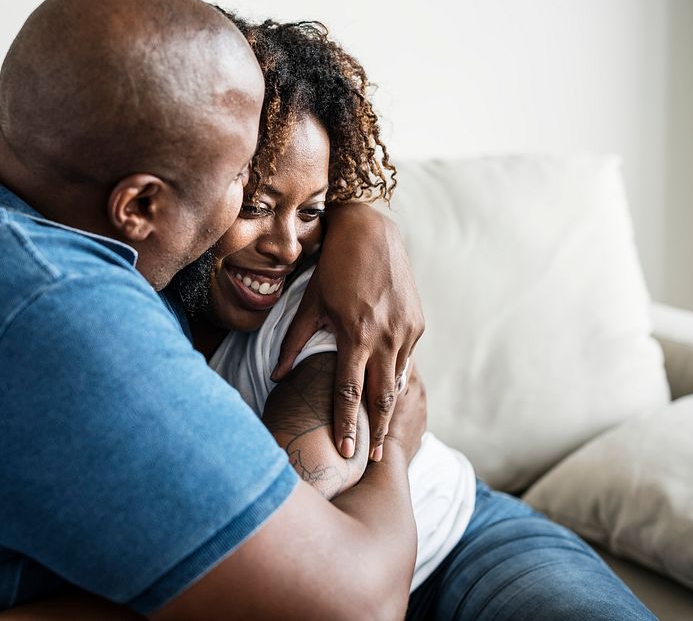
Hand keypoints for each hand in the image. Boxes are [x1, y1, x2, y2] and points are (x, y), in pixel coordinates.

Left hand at [273, 203, 424, 461]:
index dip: (345, 425)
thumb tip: (276, 376)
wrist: (371, 231)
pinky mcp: (417, 322)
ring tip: (382, 437)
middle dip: (376, 431)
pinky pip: (406, 359)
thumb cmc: (333, 266)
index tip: (346, 453)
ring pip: (397, 380)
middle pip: (381, 397)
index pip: (348, 391)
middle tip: (372, 460)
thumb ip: (294, 341)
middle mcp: (385, 336)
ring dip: (389, 410)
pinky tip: (388, 393)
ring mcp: (406, 330)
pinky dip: (396, 378)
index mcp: (355, 334)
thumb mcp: (309, 302)